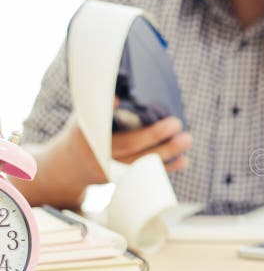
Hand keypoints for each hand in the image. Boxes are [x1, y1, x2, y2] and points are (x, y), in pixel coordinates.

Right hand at [61, 113, 191, 185]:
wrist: (70, 168)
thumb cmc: (84, 133)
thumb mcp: (85, 118)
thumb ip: (102, 106)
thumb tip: (122, 90)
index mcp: (85, 134)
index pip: (98, 123)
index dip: (108, 111)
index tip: (119, 100)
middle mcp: (96, 154)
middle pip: (127, 145)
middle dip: (153, 135)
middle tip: (176, 123)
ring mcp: (109, 171)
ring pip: (140, 162)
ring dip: (166, 152)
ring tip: (187, 139)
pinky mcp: (121, 180)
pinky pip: (146, 174)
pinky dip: (166, 167)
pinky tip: (183, 159)